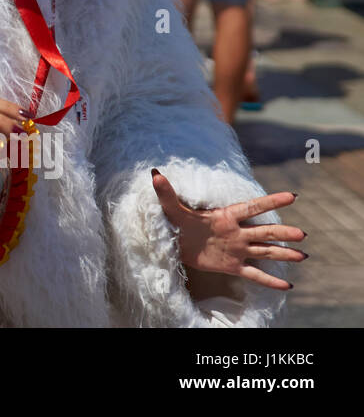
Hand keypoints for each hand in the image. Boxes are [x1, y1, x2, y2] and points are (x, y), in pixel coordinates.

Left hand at [152, 169, 306, 289]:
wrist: (173, 243)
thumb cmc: (175, 222)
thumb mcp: (171, 208)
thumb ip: (166, 192)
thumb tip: (154, 172)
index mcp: (225, 216)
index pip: (252, 207)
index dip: (271, 201)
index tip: (293, 196)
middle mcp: (236, 233)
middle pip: (264, 232)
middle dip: (282, 233)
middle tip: (302, 234)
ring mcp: (236, 250)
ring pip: (264, 251)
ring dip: (283, 253)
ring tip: (303, 255)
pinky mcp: (231, 266)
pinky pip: (253, 274)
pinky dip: (269, 281)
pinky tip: (287, 285)